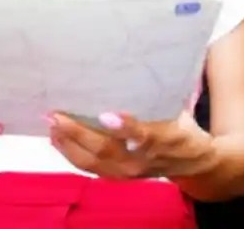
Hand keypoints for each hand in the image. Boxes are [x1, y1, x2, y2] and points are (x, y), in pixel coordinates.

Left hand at [48, 111, 213, 179]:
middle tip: (57, 115)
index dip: (125, 126)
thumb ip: (157, 97)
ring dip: (68, 144)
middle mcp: (141, 160)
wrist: (192, 163)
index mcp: (163, 139)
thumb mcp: (179, 110)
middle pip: (106, 150)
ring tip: (51, 125)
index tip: (106, 114)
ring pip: (92, 162)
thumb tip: (136, 66)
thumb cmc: (183, 128)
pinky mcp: (118, 177)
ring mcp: (127, 172)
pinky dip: (70, 153)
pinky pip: (89, 167)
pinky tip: (57, 140)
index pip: (143, 135)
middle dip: (78, 133)